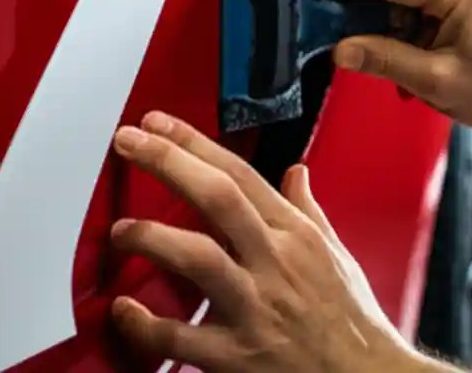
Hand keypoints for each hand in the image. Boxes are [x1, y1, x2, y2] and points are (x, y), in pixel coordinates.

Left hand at [108, 112, 447, 372]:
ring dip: (153, 238)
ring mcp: (255, 309)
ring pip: (199, 259)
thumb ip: (308, 210)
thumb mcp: (337, 255)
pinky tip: (124, 310)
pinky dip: (147, 324)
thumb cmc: (351, 320)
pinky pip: (183, 337)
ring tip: (120, 230)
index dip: (193, 142)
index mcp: (295, 235)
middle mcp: (275, 264)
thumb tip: (296, 171)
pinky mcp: (238, 356)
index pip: (239, 173)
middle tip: (127, 141)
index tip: (156, 122)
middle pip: (218, 198)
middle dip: (168, 163)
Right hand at [313, 0, 471, 137]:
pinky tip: (426, 67)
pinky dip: (421, 38)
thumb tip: (345, 50)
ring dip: (403, 39)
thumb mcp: (438, 82)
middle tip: (357, 54)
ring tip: (413, 78)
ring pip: (414, 7)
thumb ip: (385, 61)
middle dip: (379, 28)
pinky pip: (433, 11)